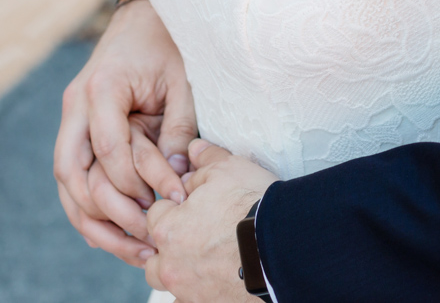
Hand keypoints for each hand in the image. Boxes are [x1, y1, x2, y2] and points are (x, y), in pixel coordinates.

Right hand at [55, 0, 197, 264]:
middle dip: (104, 210)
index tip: (162, 201)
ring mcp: (71, 116)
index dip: (133, 181)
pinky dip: (86, 205)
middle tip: (141, 235)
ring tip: (127, 246)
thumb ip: (179, 128)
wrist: (144, 19)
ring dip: (90, 217)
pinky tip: (108, 234)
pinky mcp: (76, 127)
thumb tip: (174, 178)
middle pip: (71, 171)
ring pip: (65, 179)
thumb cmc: (167, 45)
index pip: (108, 147)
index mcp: (103, 87)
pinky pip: (72, 174)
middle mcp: (77, 104)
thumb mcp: (184, 81)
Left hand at [145, 139, 279, 300]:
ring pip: (172, 285)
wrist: (285, 249)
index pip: (156, 215)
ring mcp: (190, 292)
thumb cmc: (253, 206)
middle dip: (169, 247)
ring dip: (182, 274)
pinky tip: (220, 282)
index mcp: (168, 230)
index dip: (176, 207)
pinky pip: (193, 302)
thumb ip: (205, 159)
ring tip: (208, 263)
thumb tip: (193, 150)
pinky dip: (203, 294)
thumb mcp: (229, 169)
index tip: (196, 205)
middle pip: (154, 258)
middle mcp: (172, 266)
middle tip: (198, 236)